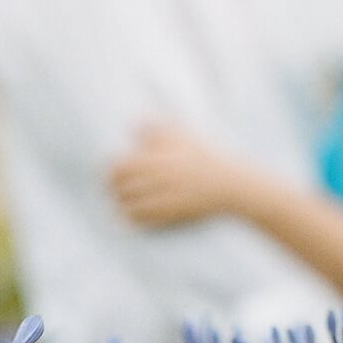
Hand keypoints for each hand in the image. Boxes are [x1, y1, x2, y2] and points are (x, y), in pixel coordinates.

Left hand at [110, 125, 239, 226]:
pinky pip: (141, 219)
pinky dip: (130, 218)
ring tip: (119, 202)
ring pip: (128, 205)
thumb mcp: (185, 134)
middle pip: (121, 186)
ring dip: (120, 204)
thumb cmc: (207, 157)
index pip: (120, 165)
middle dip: (112, 188)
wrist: (232, 185)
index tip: (110, 172)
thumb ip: (156, 127)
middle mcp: (161, 177)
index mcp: (160, 156)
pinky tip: (129, 215)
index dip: (110, 170)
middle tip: (112, 189)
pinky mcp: (171, 214)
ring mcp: (166, 197)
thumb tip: (131, 123)